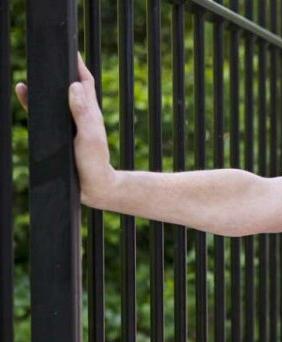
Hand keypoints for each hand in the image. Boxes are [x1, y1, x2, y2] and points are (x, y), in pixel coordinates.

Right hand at [15, 51, 115, 205]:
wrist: (92, 187)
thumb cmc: (94, 162)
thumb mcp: (90, 136)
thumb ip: (82, 112)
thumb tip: (73, 85)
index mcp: (89, 111)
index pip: (84, 81)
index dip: (78, 64)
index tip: (69, 48)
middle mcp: (79, 113)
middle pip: (68, 85)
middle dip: (59, 69)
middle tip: (48, 53)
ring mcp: (68, 123)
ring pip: (54, 97)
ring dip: (44, 84)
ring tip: (32, 68)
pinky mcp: (57, 133)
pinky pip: (43, 113)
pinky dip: (32, 101)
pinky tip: (22, 91)